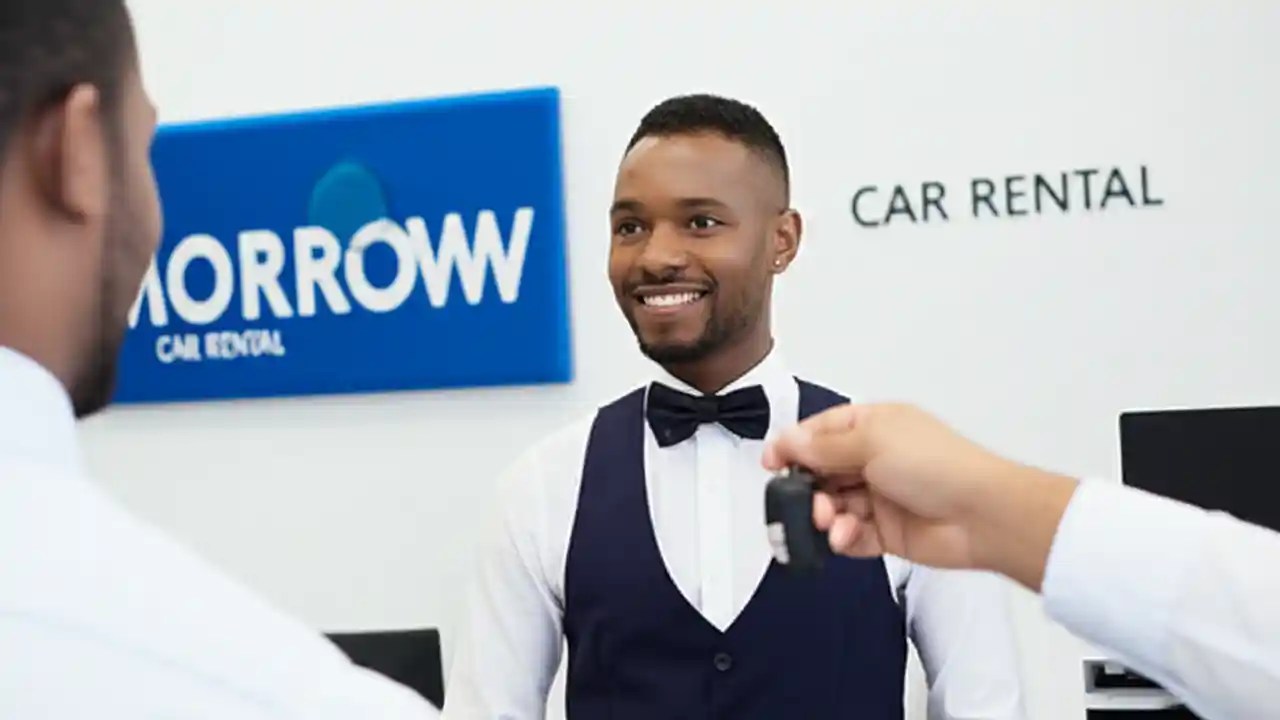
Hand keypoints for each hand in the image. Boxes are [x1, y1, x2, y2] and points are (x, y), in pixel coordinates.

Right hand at [762, 403, 1077, 586]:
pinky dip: (842, 538)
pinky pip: (850, 536)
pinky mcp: (886, 532)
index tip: (771, 462)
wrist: (982, 516)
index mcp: (874, 426)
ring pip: (832, 507)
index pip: (821, 432)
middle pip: (821, 472)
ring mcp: (880, 496)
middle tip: (800, 498)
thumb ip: (825, 446)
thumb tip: (788, 440)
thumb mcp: (873, 441)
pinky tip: (846, 537)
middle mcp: (875, 459)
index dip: (793, 446)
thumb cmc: (940, 467)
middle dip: (805, 487)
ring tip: (828, 521)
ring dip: (823, 515)